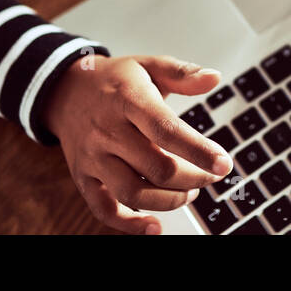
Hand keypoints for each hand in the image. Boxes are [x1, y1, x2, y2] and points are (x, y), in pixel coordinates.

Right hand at [43, 53, 232, 234]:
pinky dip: (130, 225)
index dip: (198, 150)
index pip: (166, 130)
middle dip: (193, 177)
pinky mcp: (83, 178)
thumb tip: (214, 78)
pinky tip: (155, 226)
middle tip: (210, 174)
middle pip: (156, 168)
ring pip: (133, 193)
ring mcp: (93, 157)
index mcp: (128, 99)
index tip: (224, 164)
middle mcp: (107, 131)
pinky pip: (104, 210)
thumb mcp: (149, 64)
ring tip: (190, 191)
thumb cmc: (115, 80)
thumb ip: (183, 73)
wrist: (66, 91)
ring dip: (170, 200)